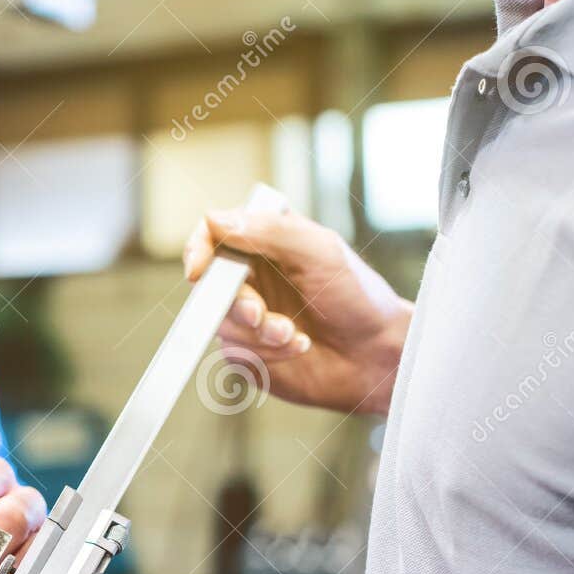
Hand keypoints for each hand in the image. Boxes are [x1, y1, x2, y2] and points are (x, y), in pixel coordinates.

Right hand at [184, 208, 411, 414]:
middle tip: (261, 315)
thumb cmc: (356, 296)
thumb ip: (268, 230)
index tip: (197, 270)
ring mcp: (248, 317)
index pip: (212, 237)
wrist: (376, 354)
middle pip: (210, 284)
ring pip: (221, 323)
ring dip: (257, 332)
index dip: (197, 250)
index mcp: (264, 243)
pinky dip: (265, 354)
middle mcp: (251, 278)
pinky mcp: (250, 354)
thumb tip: (214, 219)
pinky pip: (235, 353)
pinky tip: (297, 348)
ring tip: (294, 335)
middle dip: (236, 304)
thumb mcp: (318, 250)